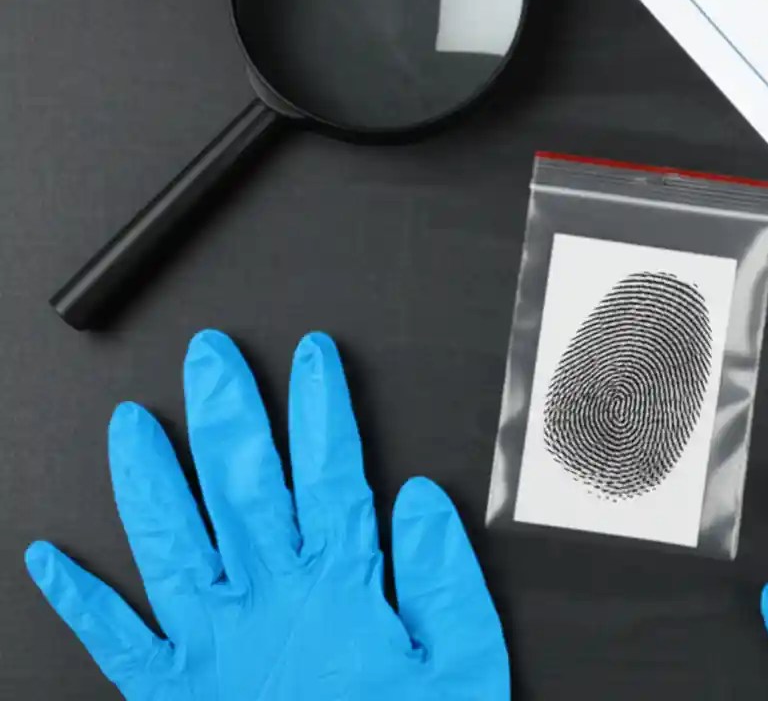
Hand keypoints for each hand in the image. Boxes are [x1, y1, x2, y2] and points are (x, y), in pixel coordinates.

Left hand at [25, 331, 507, 699]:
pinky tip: (47, 559)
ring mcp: (211, 647)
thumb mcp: (461, 668)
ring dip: (148, 479)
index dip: (322, 409)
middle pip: (240, 486)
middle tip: (211, 358)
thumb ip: (444, 580)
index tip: (313, 359)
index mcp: (337, 591)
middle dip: (227, 413)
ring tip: (132, 425)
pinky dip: (77, 601)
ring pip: (170, 542)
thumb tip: (421, 504)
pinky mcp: (173, 693)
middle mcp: (265, 604)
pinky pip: (113, 641)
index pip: (329, 474)